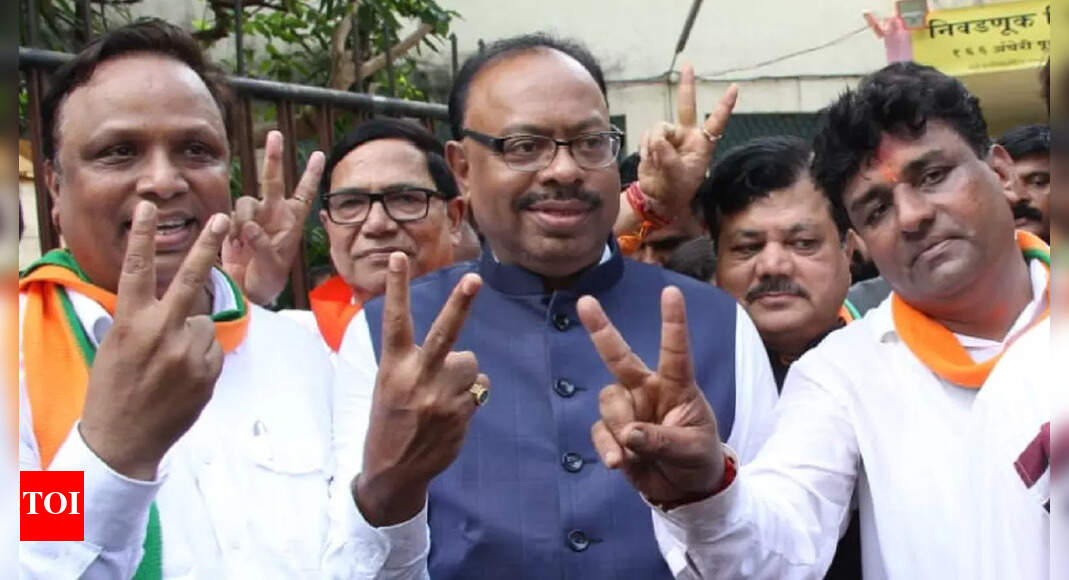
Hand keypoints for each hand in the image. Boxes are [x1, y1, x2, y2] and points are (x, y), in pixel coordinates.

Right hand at [80, 202, 230, 480]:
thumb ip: (141, 321)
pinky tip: (181, 379)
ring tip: (169, 365)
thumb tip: (166, 306)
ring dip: (192, 336)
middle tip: (223, 217)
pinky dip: (201, 358)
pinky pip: (211, 350)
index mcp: (131, 323)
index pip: (136, 270)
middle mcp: (161, 333)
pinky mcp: (208, 372)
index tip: (147, 208)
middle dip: (206, 245)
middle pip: (189, 279)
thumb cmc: (113, 390)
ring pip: (203, 324)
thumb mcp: (114, 348)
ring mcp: (188, 353)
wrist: (124, 440)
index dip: (142, 236)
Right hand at [222, 130, 323, 304]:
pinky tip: (234, 243)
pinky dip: (231, 227)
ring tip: (245, 243)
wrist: (247, 290)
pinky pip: (231, 215)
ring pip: (246, 201)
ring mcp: (254, 217)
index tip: (319, 154)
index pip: (304, 194)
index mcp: (292, 222)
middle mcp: (274, 213)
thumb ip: (263, 245)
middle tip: (275, 134)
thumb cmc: (268, 279)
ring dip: (243, 219)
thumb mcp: (272, 266)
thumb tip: (250, 226)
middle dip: (274, 157)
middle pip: (273, 180)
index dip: (311, 174)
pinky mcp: (235, 223)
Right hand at [355, 252, 485, 525]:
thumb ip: (418, 364)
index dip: (397, 287)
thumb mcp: (389, 387)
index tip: (399, 257)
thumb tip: (466, 358)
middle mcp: (417, 378)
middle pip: (444, 334)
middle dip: (460, 304)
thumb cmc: (391, 420)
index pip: (395, 321)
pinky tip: (450, 414)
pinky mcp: (462, 415)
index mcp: (393, 367)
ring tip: (443, 395)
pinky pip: (478, 390)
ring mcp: (442, 398)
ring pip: (470, 364)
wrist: (394, 471)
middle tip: (474, 279)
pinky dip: (469, 397)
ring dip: (464, 374)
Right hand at [578, 286, 723, 505]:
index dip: (672, 322)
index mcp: (677, 386)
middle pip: (620, 357)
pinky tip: (617, 462)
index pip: (675, 350)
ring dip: (617, 425)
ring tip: (631, 451)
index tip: (671, 292)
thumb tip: (627, 433)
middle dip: (601, 329)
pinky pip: (599, 431)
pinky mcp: (613, 433)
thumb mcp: (691, 450)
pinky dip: (606, 446)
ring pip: (608, 401)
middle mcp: (648, 391)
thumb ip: (661, 440)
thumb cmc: (698, 458)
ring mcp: (628, 410)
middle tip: (584, 301)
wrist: (685, 490)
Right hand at [637, 64, 736, 216]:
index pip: (716, 123)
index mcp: (702, 145)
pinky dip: (646, 148)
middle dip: (687, 85)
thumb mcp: (677, 177)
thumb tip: (658, 138)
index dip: (724, 106)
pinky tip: (650, 159)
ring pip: (659, 127)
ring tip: (658, 163)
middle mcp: (687, 136)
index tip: (734, 88)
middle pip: (686, 106)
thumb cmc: (676, 191)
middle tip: (689, 65)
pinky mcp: (654, 139)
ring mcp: (670, 136)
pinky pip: (648, 135)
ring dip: (655, 145)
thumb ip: (668, 157)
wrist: (657, 198)